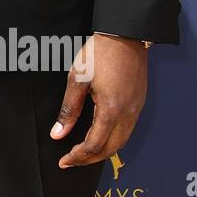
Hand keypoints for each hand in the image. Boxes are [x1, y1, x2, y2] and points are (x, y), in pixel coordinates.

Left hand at [50, 34, 147, 168]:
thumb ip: (69, 110)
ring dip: (103, 151)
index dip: (78, 156)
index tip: (64, 161)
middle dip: (90, 159)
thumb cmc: (98, 54)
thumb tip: (57, 134)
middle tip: (72, 161)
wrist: (124, 35)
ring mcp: (136, 108)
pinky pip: (127, 130)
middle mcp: (127, 113)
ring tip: (84, 153)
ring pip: (121, 141)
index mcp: (111, 110)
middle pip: (111, 149)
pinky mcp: (139, 102)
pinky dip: (113, 139)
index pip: (94, 144)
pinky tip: (101, 137)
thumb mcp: (77, 80)